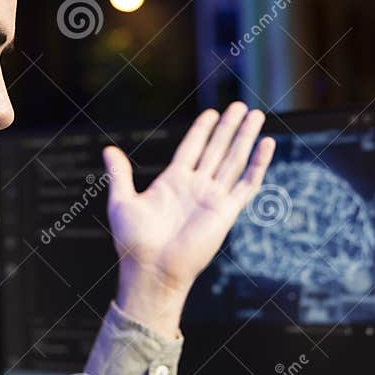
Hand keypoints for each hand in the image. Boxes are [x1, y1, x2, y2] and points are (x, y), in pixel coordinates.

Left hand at [102, 102, 275, 336]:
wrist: (150, 269)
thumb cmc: (133, 242)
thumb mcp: (122, 201)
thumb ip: (120, 174)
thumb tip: (108, 149)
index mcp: (173, 182)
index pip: (192, 148)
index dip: (202, 130)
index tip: (211, 112)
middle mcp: (196, 186)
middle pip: (216, 149)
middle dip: (228, 127)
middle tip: (240, 105)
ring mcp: (213, 197)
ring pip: (233, 160)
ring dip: (244, 137)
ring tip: (255, 114)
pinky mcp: (226, 211)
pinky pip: (247, 184)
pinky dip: (258, 164)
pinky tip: (266, 144)